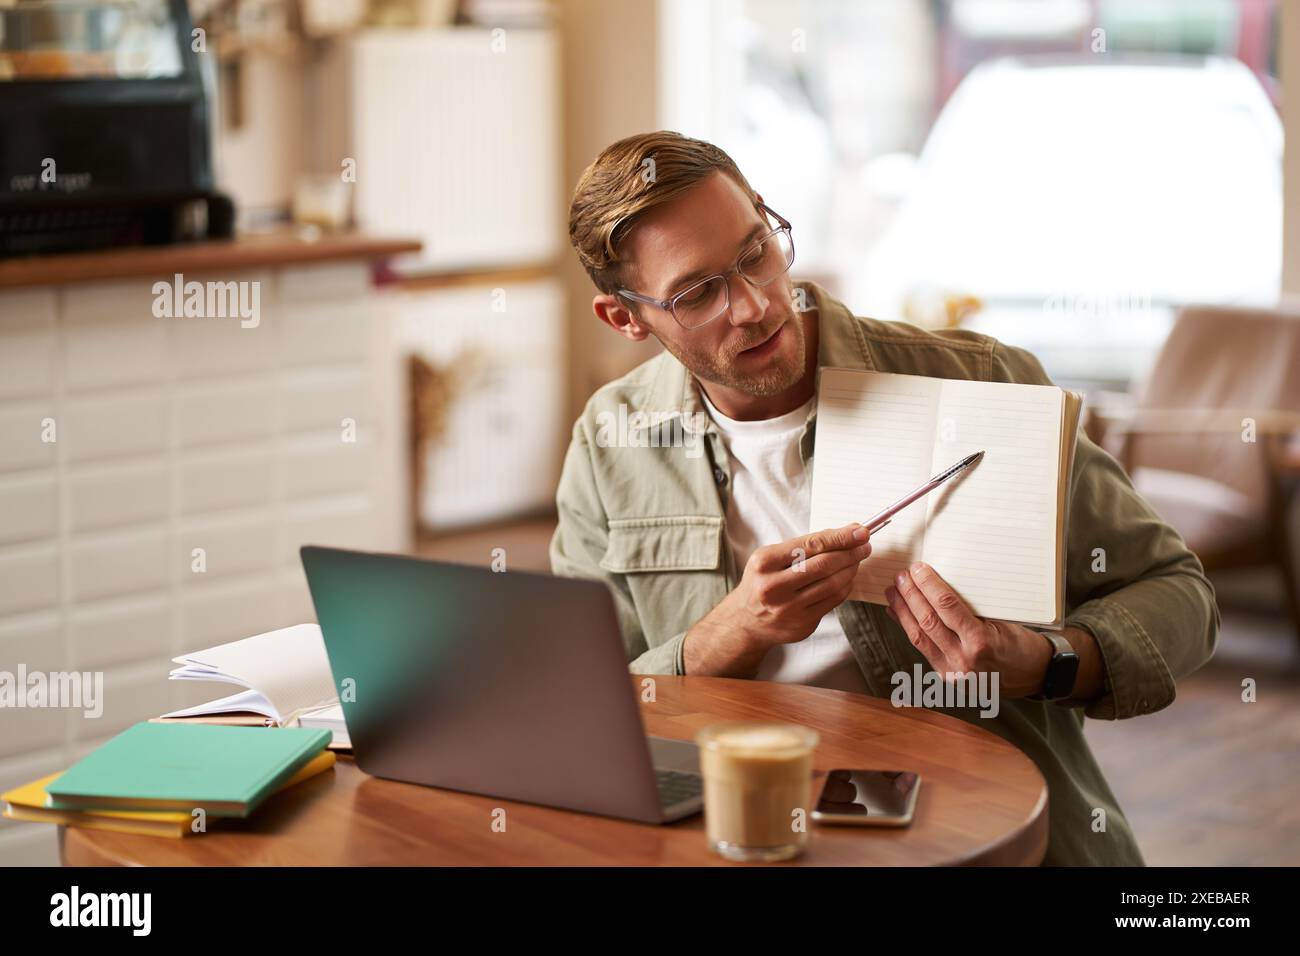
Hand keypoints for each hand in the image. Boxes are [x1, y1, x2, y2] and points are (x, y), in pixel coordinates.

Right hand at [683, 523, 872, 675]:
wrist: (746, 621)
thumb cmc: (762, 581)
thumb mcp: (770, 558)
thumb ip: (803, 546)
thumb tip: (844, 533)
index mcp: (764, 563)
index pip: (810, 545)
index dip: (839, 537)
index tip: (860, 531)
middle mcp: (774, 586)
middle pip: (824, 565)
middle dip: (850, 552)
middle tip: (864, 545)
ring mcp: (788, 608)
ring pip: (832, 584)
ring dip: (851, 568)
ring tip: (857, 559)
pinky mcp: (802, 624)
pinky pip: (833, 600)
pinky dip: (845, 586)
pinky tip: (847, 577)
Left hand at [883, 562, 1052, 698]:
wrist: (1036, 676)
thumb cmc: (1024, 645)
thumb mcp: (1004, 621)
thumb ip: (972, 609)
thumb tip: (941, 586)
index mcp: (981, 643)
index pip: (946, 607)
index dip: (929, 585)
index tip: (918, 569)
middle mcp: (964, 660)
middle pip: (927, 621)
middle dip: (910, 595)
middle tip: (900, 577)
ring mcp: (953, 672)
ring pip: (919, 637)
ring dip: (903, 612)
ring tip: (893, 593)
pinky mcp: (947, 677)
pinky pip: (923, 649)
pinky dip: (910, 629)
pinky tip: (900, 616)